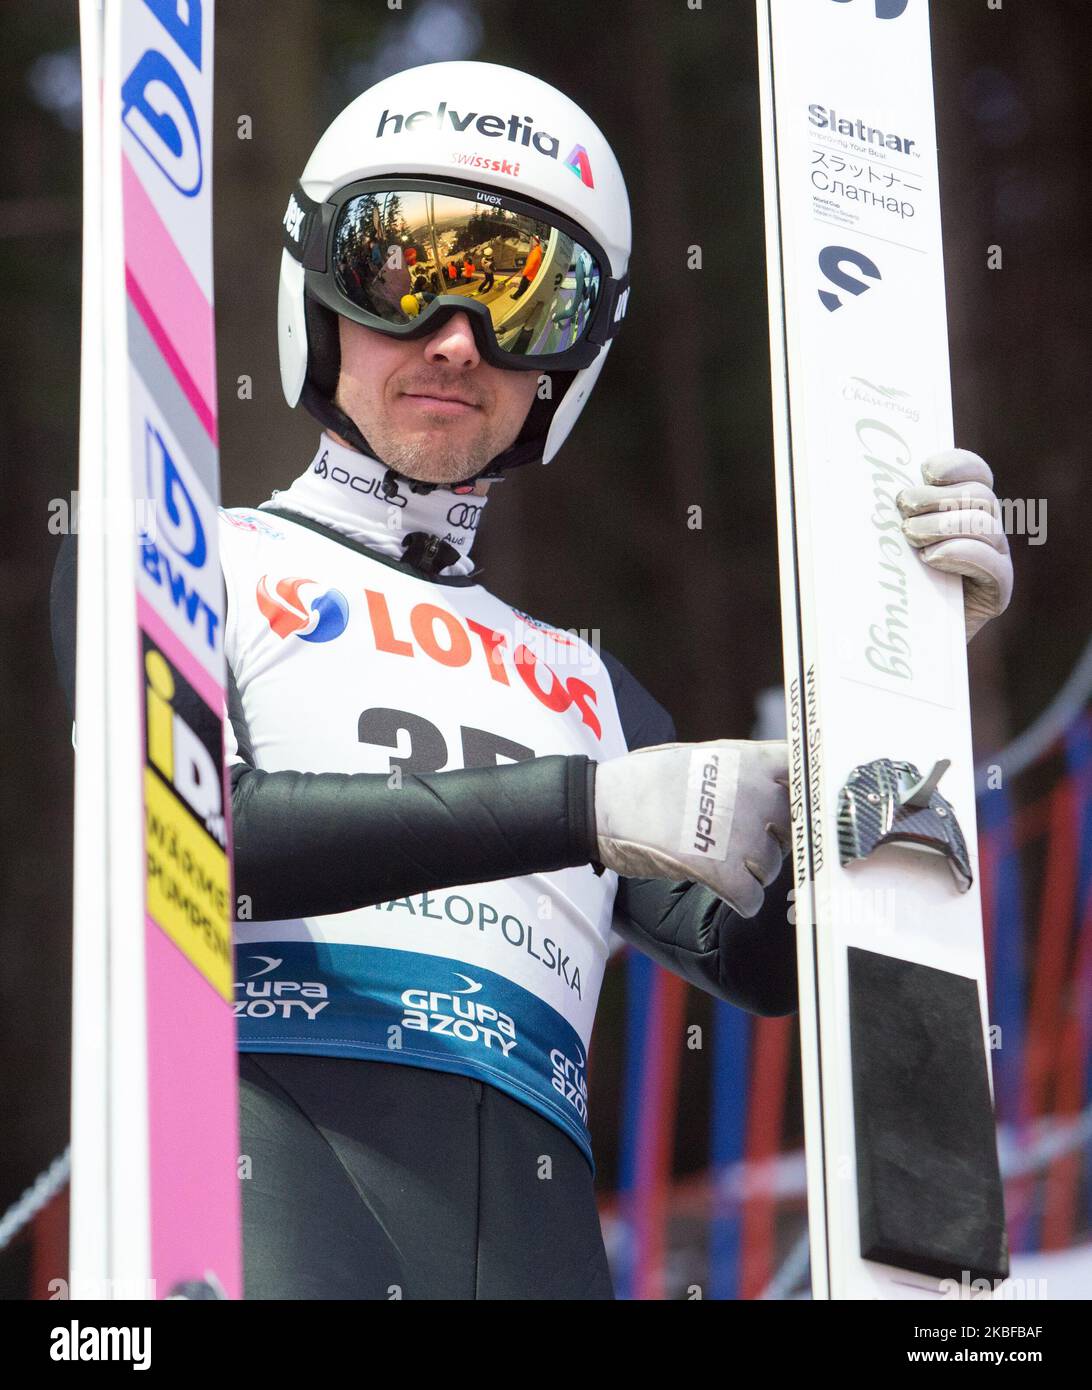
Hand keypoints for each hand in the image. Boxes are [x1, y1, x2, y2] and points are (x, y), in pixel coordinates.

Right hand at [594, 740, 789, 916]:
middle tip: (738, 841)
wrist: (602, 804)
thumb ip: (744, 770)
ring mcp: (739, 834)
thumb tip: (778, 786)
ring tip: (716, 859)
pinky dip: (739, 900)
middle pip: (790, 831)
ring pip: (770, 869)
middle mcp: (753, 795)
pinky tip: (720, 888)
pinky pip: (751, 899)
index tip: (803, 807)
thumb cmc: (646, 779)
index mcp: (749, 761)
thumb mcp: (702, 757)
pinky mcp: (721, 872)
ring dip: (749, 872)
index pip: (807, 773)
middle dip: (771, 841)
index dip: (810, 795)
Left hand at [896, 449, 1012, 640]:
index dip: (957, 464)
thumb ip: (882, 514)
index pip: (975, 472)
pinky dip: (962, 553)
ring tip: (911, 538)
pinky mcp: (995, 592)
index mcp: (960, 510)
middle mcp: (983, 531)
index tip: (925, 471)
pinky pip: (994, 564)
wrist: (894, 644)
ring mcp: (993, 560)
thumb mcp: (879, 543)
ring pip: (987, 525)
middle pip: (981, 495)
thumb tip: (852, 480)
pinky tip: (932, 558)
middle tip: (903, 510)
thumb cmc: (880, 587)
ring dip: (945, 525)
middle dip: (939, 498)